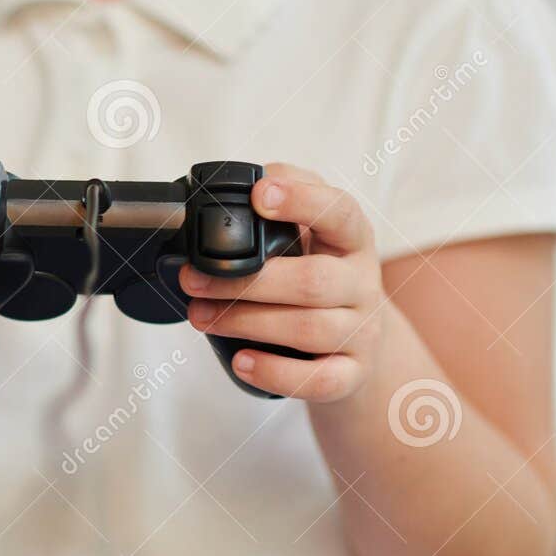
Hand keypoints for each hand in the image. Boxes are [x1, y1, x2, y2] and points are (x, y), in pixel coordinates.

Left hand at [180, 164, 384, 400]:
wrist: (361, 341)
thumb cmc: (322, 275)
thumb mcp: (314, 231)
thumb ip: (289, 194)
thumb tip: (251, 176)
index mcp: (351, 239)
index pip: (339, 212)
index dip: (302, 201)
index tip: (259, 195)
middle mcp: (362, 284)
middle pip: (312, 281)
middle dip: (246, 281)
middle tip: (193, 278)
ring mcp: (361, 332)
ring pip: (308, 329)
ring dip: (245, 322)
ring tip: (201, 315)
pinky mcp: (351, 374)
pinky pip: (318, 379)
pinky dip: (275, 372)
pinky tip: (242, 361)